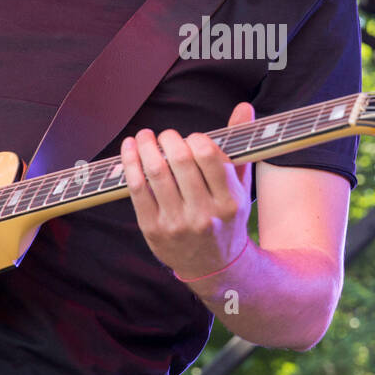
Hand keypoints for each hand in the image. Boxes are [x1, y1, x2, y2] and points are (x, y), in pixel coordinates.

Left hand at [121, 102, 254, 280]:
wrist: (214, 268)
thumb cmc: (227, 219)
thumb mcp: (241, 187)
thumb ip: (239, 146)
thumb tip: (244, 107)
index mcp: (230, 201)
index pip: (210, 157)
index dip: (197, 139)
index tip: (192, 138)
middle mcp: (204, 214)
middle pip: (181, 161)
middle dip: (169, 139)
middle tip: (166, 134)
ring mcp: (177, 223)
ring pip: (156, 173)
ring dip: (146, 146)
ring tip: (145, 136)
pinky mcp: (153, 230)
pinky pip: (137, 190)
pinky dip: (130, 164)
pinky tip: (130, 149)